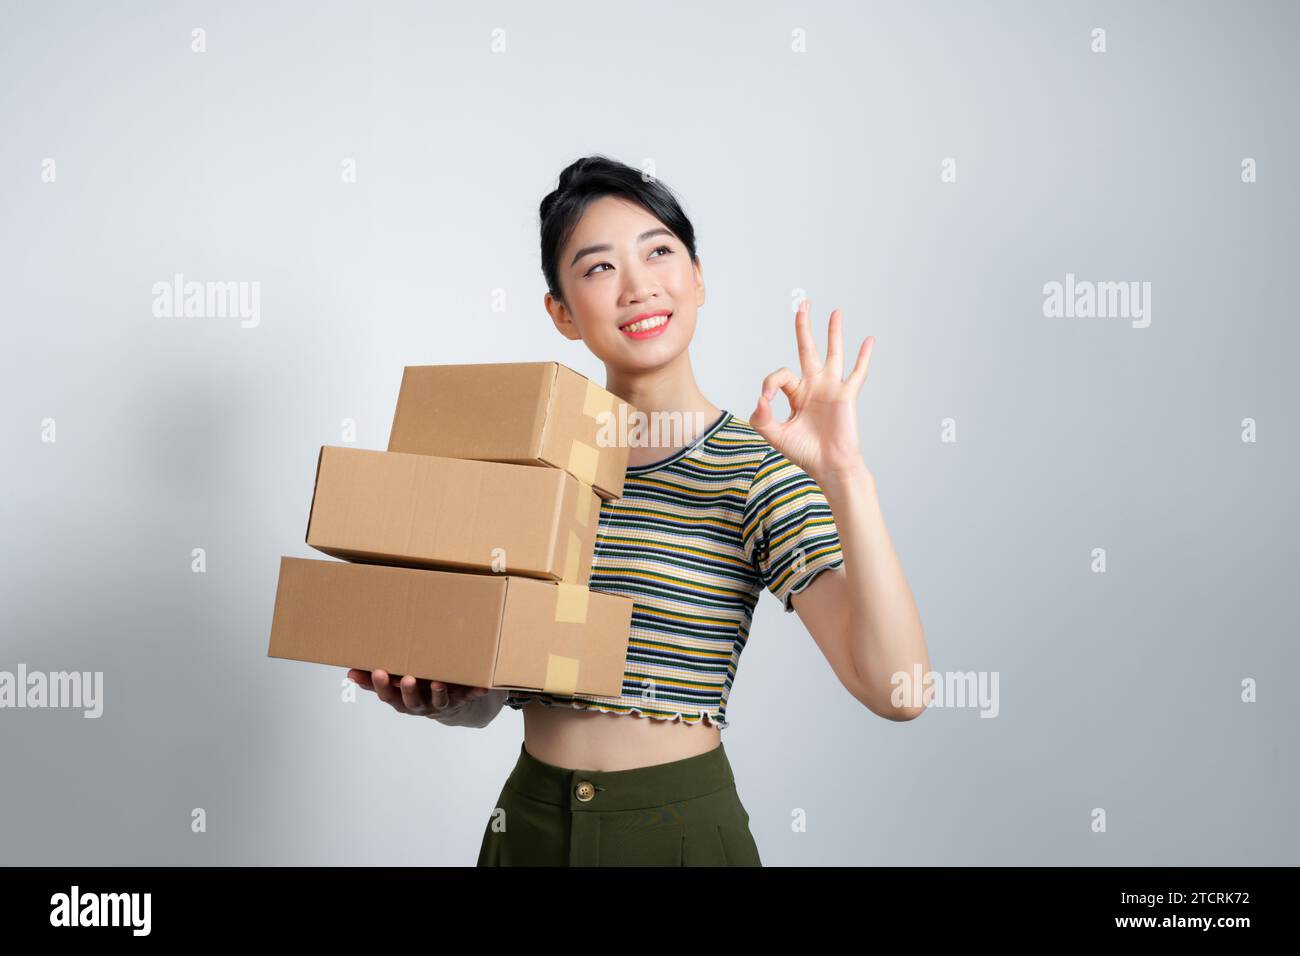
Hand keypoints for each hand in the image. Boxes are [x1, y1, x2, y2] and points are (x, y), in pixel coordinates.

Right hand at [347, 668, 492, 721]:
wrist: (452, 707)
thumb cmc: (417, 690)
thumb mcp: (395, 686)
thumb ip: (374, 680)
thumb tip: (350, 671)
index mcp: (403, 701)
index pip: (388, 696)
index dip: (382, 686)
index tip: (377, 671)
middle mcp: (421, 705)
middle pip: (413, 701)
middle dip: (409, 691)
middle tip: (406, 678)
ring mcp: (442, 703)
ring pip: (439, 700)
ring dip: (438, 692)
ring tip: (437, 682)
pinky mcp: (462, 699)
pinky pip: (470, 696)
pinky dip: (475, 692)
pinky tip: (482, 686)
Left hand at [750, 298, 873, 479]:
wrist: (829, 466)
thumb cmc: (805, 453)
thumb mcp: (775, 435)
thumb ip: (762, 418)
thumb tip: (760, 399)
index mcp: (796, 394)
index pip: (779, 376)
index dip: (769, 383)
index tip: (765, 400)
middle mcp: (814, 386)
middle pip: (808, 350)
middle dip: (804, 327)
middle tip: (802, 305)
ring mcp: (831, 388)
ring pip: (833, 353)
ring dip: (833, 332)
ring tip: (835, 312)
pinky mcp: (846, 395)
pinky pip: (857, 372)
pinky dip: (864, 357)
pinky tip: (869, 340)